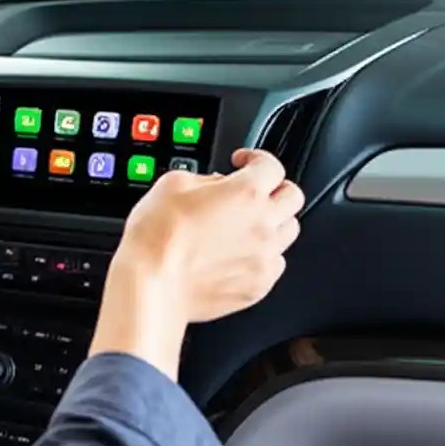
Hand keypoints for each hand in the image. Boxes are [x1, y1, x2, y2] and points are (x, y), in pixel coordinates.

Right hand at [117, 149, 303, 321]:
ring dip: (273, 224)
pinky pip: (275, 265)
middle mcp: (263, 223)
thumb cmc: (156, 237)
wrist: (151, 283)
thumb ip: (204, 178)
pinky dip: (263, 257)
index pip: (271, 166)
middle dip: (275, 189)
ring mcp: (263, 256)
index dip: (256, 160)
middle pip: (293, 197)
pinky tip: (241, 256)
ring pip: (289, 232)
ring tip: (249, 227)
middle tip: (256, 193)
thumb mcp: (171, 184)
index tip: (244, 164)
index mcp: (245, 192)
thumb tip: (215, 185)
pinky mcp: (258, 285)